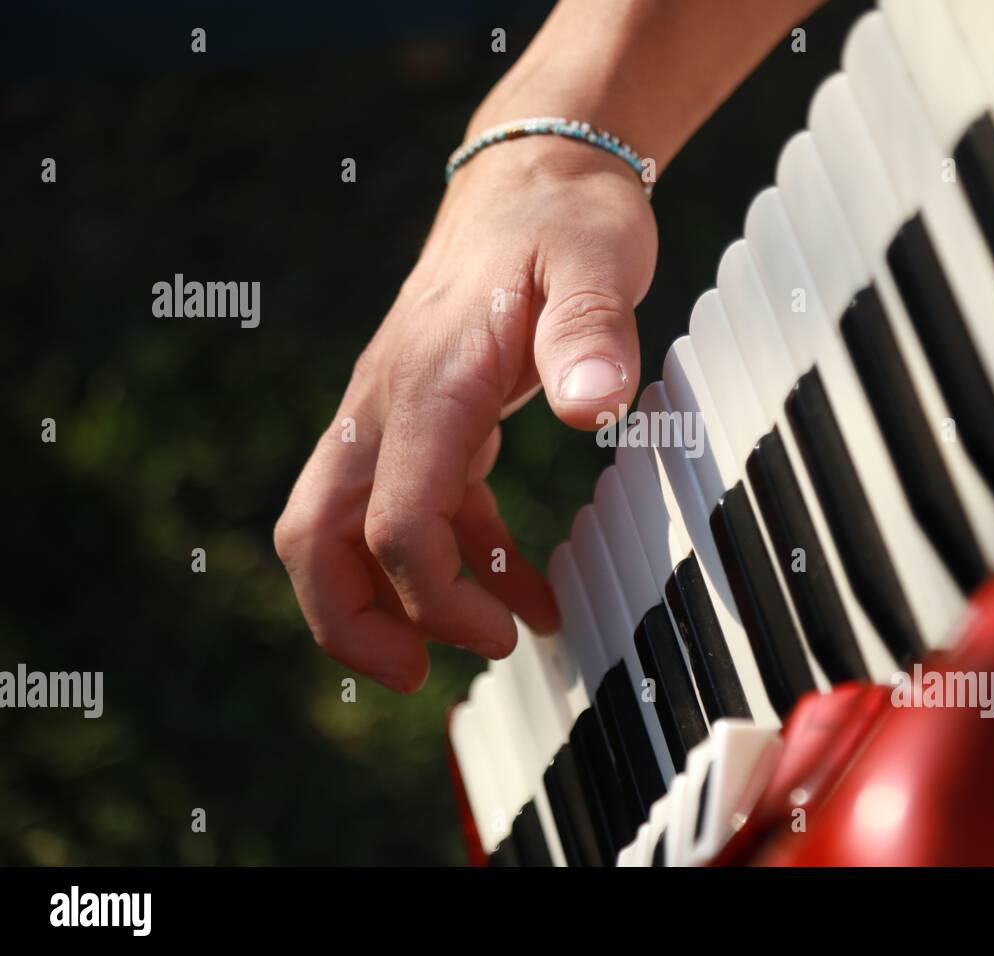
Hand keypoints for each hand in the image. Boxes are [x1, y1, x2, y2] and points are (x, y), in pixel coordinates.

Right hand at [274, 136, 656, 690]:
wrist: (538, 175)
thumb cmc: (567, 220)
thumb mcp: (596, 264)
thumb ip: (591, 333)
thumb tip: (588, 402)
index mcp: (426, 383)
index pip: (393, 520)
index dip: (435, 595)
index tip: (501, 632)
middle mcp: (389, 402)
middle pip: (316, 535)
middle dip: (352, 620)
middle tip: (417, 676)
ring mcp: (399, 410)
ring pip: (349, 527)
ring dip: (402, 597)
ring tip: (497, 637)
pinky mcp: (427, 415)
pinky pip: (412, 505)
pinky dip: (453, 557)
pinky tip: (518, 581)